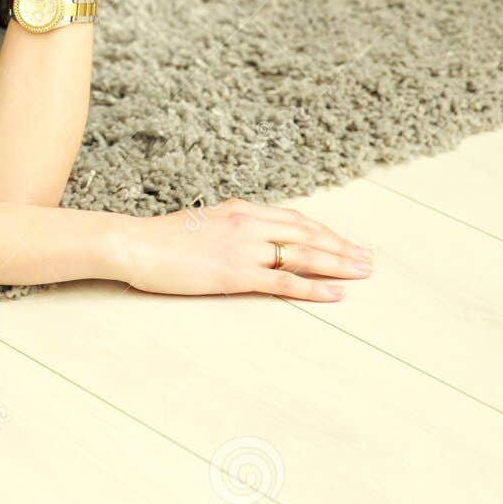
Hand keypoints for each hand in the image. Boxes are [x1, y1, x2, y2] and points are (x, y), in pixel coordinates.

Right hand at [113, 197, 372, 301]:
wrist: (135, 244)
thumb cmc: (161, 238)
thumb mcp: (202, 223)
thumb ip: (228, 228)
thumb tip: (244, 237)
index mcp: (242, 209)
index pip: (295, 219)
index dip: (324, 231)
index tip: (344, 242)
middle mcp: (249, 223)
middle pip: (308, 233)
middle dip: (341, 246)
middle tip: (367, 259)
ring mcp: (245, 248)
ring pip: (304, 254)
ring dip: (338, 264)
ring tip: (362, 273)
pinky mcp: (236, 273)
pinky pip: (284, 281)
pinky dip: (314, 287)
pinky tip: (335, 294)